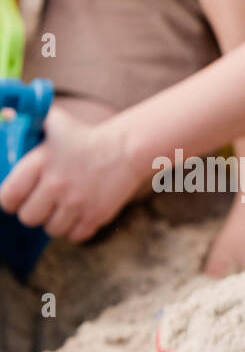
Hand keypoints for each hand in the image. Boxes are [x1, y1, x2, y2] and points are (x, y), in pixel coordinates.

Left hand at [0, 108, 142, 241]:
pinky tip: (77, 215)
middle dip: (32, 212)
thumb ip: (28, 120)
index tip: (16, 198)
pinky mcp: (97, 216)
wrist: (125, 150)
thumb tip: (6, 115)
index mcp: (41, 163)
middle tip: (40, 203)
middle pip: (28, 217)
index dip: (8, 201)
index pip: (9, 196)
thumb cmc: (84, 136)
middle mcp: (57, 184)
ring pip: (51, 229)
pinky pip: (75, 236)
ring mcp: (78, 202)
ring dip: (53, 221)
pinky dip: (74, 230)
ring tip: (61, 208)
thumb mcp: (55, 122)